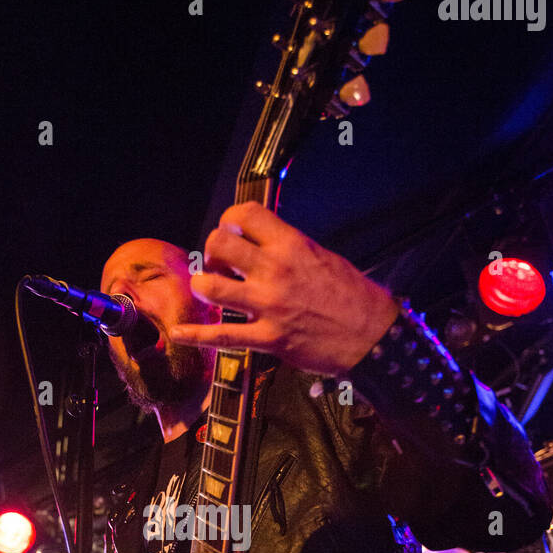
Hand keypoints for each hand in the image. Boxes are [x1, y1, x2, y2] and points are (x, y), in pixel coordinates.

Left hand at [170, 200, 398, 375]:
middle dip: (211, 252)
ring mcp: (269, 306)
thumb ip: (288, 249)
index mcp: (291, 245)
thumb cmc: (352, 297)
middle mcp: (276, 271)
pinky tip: (180, 333)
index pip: (244, 214)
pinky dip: (196, 335)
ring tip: (209, 290)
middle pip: (219, 245)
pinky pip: (223, 336)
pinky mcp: (268, 338)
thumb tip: (261, 243)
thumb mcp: (322, 257)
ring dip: (203, 287)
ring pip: (212, 287)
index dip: (228, 220)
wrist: (373, 336)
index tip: (231, 233)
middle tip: (219, 264)